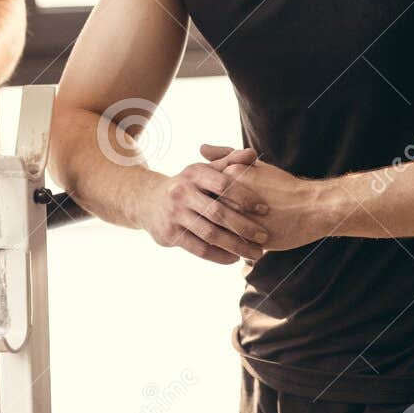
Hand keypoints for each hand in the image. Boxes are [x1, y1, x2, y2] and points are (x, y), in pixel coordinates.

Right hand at [143, 147, 269, 264]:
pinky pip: (199, 249)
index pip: (223, 184)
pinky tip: (234, 258)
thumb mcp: (204, 170)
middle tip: (264, 237)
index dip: (245, 196)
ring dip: (235, 246)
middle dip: (244, 226)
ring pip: (210, 234)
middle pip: (218, 212)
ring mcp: (175, 214)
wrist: (148, 202)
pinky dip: (219, 256)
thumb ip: (229, 162)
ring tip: (255, 254)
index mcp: (195, 173)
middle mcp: (182, 192)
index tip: (265, 209)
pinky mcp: (170, 234)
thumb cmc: (187, 185)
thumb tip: (252, 154)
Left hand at [200, 145, 329, 251]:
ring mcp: (237, 217)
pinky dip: (232, 246)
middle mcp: (230, 195)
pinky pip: (229, 245)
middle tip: (227, 220)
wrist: (312, 208)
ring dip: (220, 234)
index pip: (205, 190)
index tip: (220, 203)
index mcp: (230, 176)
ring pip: (216, 230)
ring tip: (233, 234)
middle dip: (211, 218)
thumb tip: (201, 148)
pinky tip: (240, 245)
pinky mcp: (246, 238)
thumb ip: (226, 156)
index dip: (210, 198)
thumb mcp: (254, 166)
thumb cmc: (284, 186)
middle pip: (208, 211)